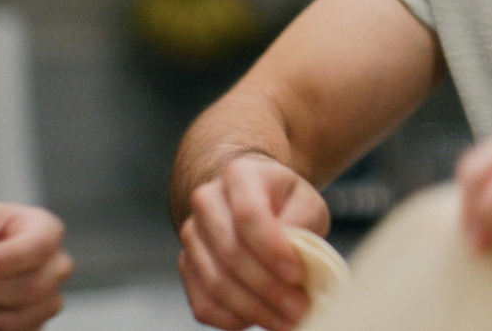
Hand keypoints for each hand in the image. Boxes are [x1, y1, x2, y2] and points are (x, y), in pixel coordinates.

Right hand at [177, 153, 330, 330]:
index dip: (272, 250)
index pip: (249, 215)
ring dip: (253, 309)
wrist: (248, 199)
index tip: (297, 275)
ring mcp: (191, 234)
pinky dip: (231, 320)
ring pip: (215, 282)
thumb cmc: (281, 202)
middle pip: (231, 253)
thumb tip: (296, 258)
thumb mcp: (306, 201)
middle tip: (298, 308)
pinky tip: (258, 319)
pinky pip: (202, 303)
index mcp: (239, 175)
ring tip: (284, 320)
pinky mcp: (186, 265)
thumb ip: (303, 223)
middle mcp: (206, 201)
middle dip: (268, 288)